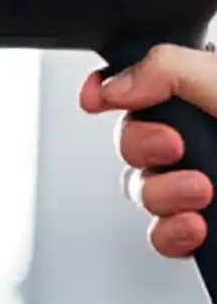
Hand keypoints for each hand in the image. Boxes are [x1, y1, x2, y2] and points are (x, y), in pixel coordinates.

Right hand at [79, 44, 216, 257]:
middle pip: (127, 140)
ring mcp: (199, 185)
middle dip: (140, 147)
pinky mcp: (206, 229)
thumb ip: (168, 68)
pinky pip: (160, 235)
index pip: (134, 84)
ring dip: (160, 193)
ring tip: (201, 191)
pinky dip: (170, 234)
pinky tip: (196, 227)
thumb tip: (114, 84)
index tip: (97, 99)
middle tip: (175, 147)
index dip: (104, 90)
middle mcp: (198, 138)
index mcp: (201, 94)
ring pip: (138, 190)